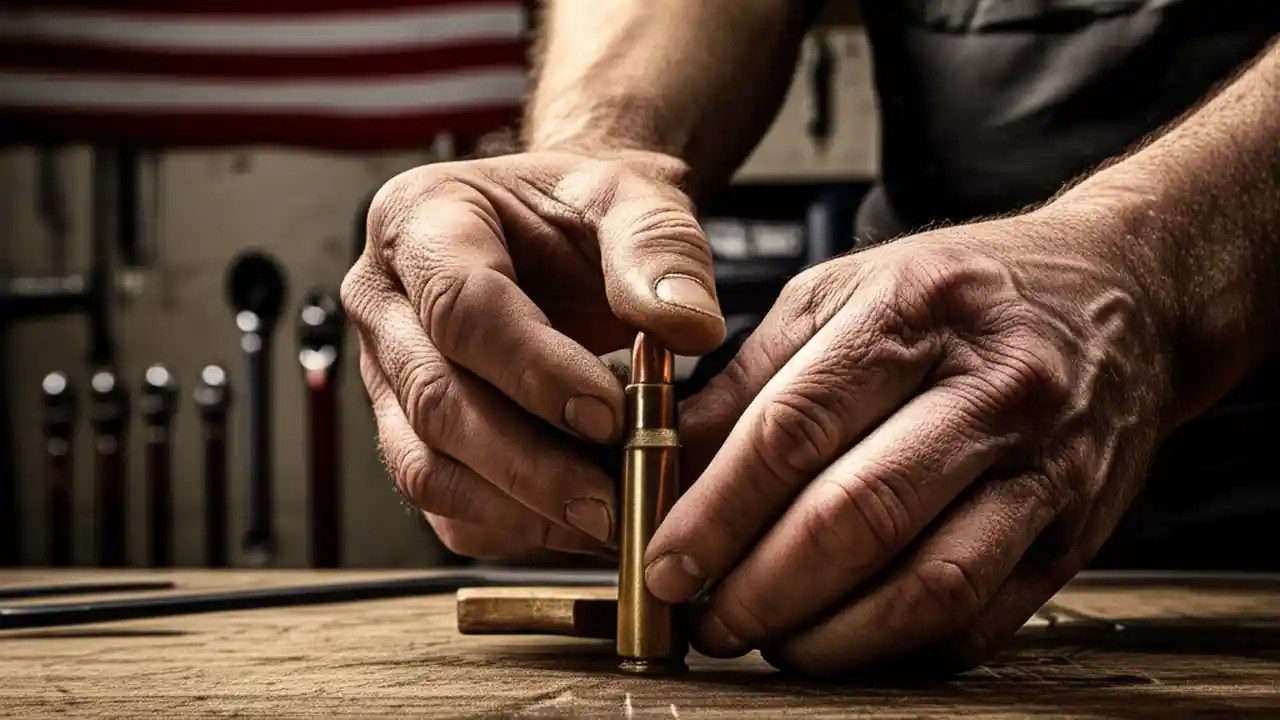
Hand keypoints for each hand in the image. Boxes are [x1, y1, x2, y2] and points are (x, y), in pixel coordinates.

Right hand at [343, 150, 724, 558]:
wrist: (563, 236)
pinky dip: (511, 530)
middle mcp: (384, 302)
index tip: (610, 415)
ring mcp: (388, 377)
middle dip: (529, 464)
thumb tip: (689, 328)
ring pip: (426, 467)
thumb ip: (660, 249)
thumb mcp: (633, 199)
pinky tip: (580, 529)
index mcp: (421, 220)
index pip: (460, 306)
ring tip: (608, 523)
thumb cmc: (585, 213)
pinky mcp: (409, 435)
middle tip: (615, 500)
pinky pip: (442, 505)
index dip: (533, 369)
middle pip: (435, 400)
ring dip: (519, 510)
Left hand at [651, 206, 1170, 673]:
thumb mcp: (844, 291)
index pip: (794, 429)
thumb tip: (669, 463)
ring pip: (925, 587)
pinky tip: (848, 644)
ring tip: (768, 642)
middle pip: (856, 517)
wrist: (1121, 298)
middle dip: (760, 589)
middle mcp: (991, 390)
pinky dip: (900, 652)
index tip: (665, 562)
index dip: (717, 510)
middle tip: (703, 620)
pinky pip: (981, 620)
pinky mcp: (1076, 534)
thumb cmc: (962, 293)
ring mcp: (1044, 468)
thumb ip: (752, 376)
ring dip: (829, 638)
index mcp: (913, 314)